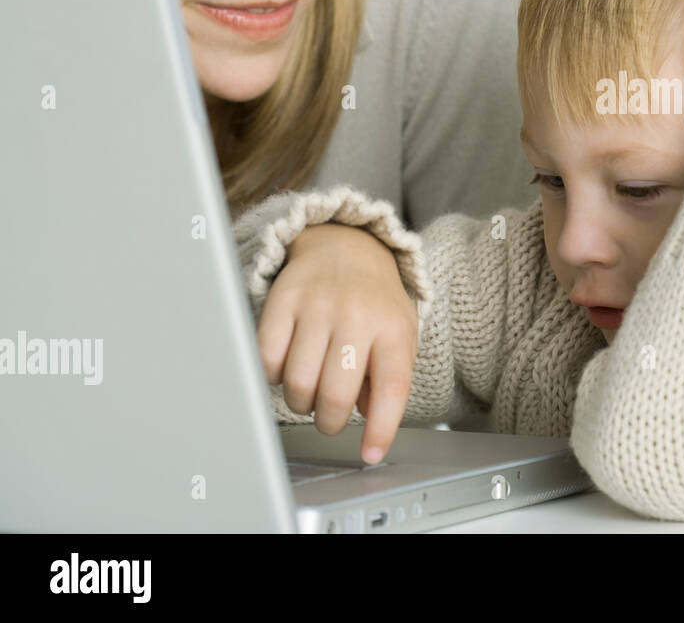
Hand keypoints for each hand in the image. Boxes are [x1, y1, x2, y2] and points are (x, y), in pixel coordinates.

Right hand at [257, 223, 417, 463]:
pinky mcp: (283, 299)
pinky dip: (273, 376)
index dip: (381, 428)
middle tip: (330, 417)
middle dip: (330, 421)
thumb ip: (388, 378)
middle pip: (336, 394)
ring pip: (299, 383)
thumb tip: (366, 418)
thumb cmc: (375, 302)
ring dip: (300, 402)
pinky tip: (287, 368)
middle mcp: (358, 315)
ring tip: (310, 391)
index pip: (392, 387)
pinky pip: (268, 358)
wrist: (347, 246)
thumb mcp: (399, 335)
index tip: (371, 454)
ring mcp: (319, 305)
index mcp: (394, 328)